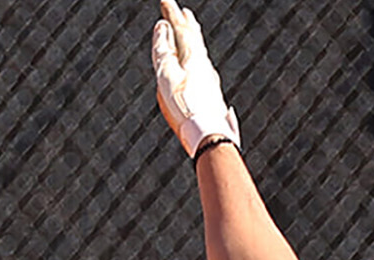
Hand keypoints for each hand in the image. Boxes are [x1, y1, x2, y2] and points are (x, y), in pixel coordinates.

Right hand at [150, 0, 240, 158]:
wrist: (207, 132)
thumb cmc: (183, 106)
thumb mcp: (166, 75)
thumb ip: (164, 50)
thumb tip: (163, 27)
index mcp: (192, 55)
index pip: (180, 28)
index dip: (171, 13)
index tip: (165, 0)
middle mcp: (203, 62)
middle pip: (194, 36)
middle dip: (186, 22)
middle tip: (182, 10)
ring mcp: (208, 75)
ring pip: (200, 48)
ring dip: (193, 36)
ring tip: (191, 29)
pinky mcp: (210, 88)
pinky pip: (201, 61)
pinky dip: (196, 52)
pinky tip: (197, 60)